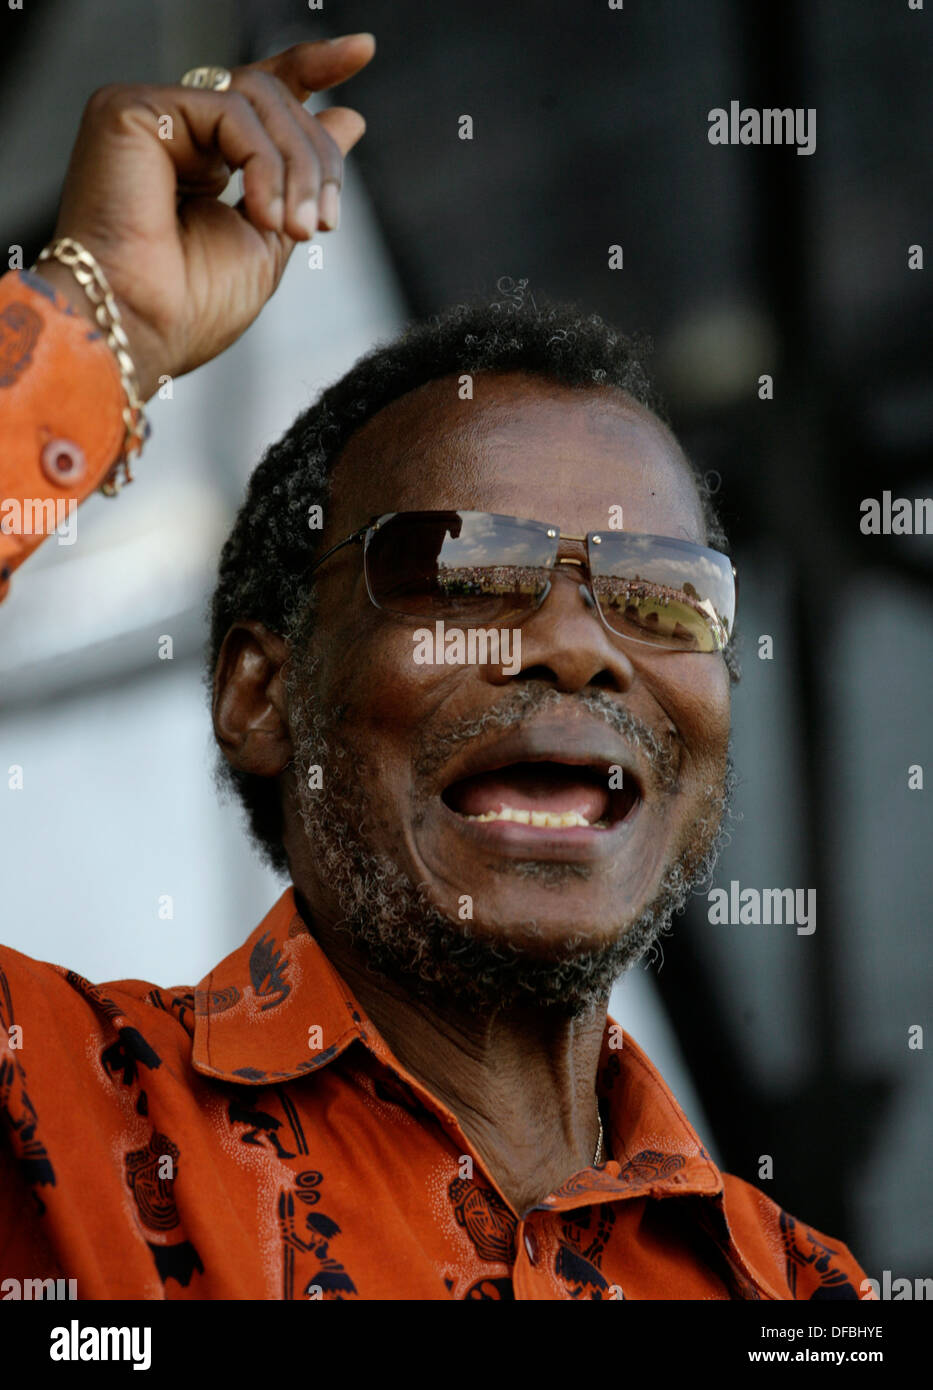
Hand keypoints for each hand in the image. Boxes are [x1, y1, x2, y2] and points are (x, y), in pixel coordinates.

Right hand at [34, 35, 374, 400]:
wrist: (138, 329)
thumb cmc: (191, 308)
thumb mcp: (271, 240)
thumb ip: (303, 180)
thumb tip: (351, 116)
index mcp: (202, 162)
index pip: (261, 97)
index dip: (311, 68)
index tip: (361, 53)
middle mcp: (173, 132)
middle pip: (272, 97)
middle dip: (317, 156)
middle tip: (325, 220)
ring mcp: (150, 116)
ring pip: (257, 96)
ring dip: (297, 164)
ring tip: (299, 227)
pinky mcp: (131, 109)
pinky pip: (229, 109)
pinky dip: (264, 163)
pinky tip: (265, 214)